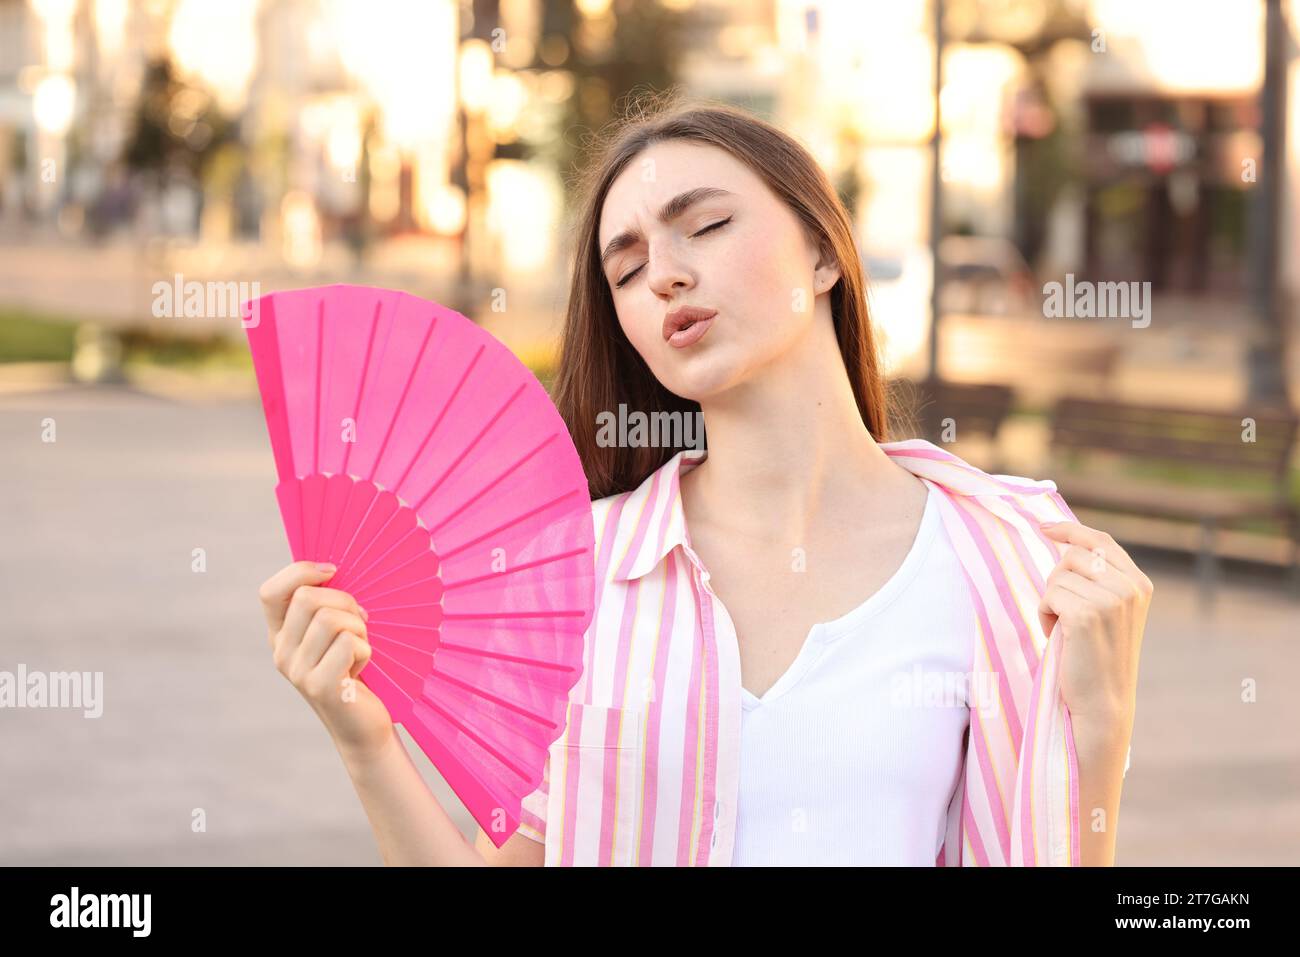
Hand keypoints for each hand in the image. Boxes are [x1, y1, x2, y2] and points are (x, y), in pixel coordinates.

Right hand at [259, 561, 395, 762]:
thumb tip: (332, 569)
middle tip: (359, 622)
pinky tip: (360, 669)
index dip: (300, 571)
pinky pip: (349, 643)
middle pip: (307, 598)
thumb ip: (326, 606)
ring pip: (331, 618)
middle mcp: (281, 652)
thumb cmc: (354, 670)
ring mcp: (297, 671)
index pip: (270, 592)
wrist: (362, 725)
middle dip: (345, 601)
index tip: (332, 571)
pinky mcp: (320, 686)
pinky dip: (366, 650)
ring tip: (359, 648)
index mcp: (281, 635)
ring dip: (359, 628)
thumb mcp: (334, 634)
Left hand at [1037, 520, 1152, 730]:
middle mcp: (1130, 587)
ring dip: (1051, 601)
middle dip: (1057, 582)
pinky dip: (1045, 614)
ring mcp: (1110, 600)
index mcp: (1139, 583)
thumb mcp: (1109, 610)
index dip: (1070, 530)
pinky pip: (1048, 595)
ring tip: (1066, 630)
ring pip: (1057, 576)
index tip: (1045, 527)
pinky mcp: (1086, 614)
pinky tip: (1059, 637)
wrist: (1104, 700)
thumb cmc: (1098, 656)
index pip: (1101, 541)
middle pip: (1072, 556)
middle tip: (1066, 615)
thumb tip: (1066, 545)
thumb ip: (1099, 579)